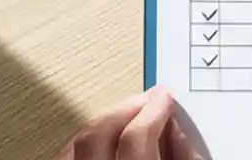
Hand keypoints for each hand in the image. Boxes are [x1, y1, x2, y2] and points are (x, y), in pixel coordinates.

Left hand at [54, 87, 199, 159]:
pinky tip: (103, 141)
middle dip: (124, 110)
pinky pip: (65, 157)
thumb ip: (186, 158)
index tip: (165, 98)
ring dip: (102, 124)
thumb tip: (176, 129)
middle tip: (148, 101)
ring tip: (127, 118)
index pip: (135, 140)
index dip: (152, 112)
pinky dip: (83, 143)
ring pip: (75, 144)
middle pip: (97, 135)